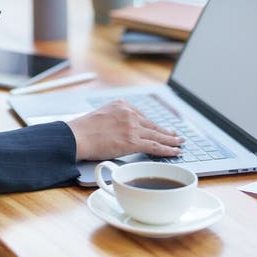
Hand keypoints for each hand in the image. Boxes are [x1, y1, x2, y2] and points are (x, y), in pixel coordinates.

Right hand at [65, 99, 183, 161]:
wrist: (77, 136)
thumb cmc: (84, 129)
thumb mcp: (101, 115)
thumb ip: (115, 119)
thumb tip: (121, 129)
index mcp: (121, 105)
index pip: (142, 116)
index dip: (152, 125)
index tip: (160, 129)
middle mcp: (129, 113)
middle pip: (152, 124)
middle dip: (166, 131)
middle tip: (176, 135)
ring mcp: (132, 127)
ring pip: (157, 135)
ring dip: (171, 140)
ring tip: (180, 143)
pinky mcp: (132, 141)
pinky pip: (154, 146)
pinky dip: (167, 149)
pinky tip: (175, 152)